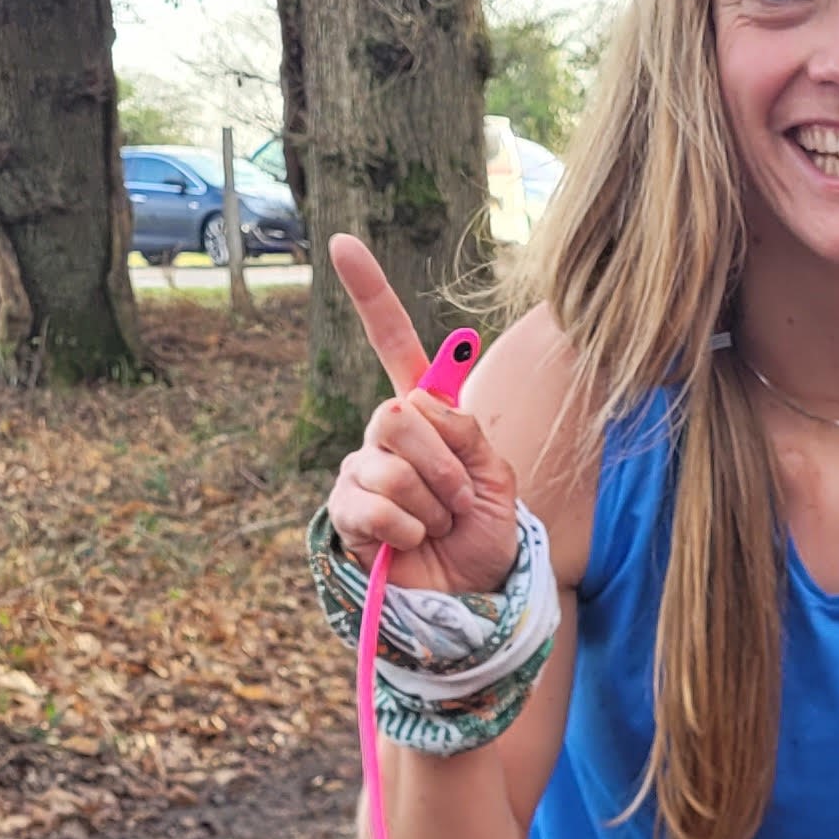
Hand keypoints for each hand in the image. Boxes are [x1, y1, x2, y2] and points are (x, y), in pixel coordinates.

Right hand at [326, 234, 521, 595]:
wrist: (473, 595)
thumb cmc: (488, 534)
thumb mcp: (497, 474)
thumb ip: (464, 431)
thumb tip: (417, 411)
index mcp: (425, 414)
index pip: (393, 345)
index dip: (369, 296)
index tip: (341, 244)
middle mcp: (387, 435)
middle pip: (396, 415)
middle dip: (441, 464)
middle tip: (458, 501)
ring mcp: (362, 472)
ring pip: (387, 465)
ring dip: (430, 505)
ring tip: (437, 528)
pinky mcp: (347, 515)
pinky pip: (373, 506)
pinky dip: (407, 531)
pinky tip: (411, 545)